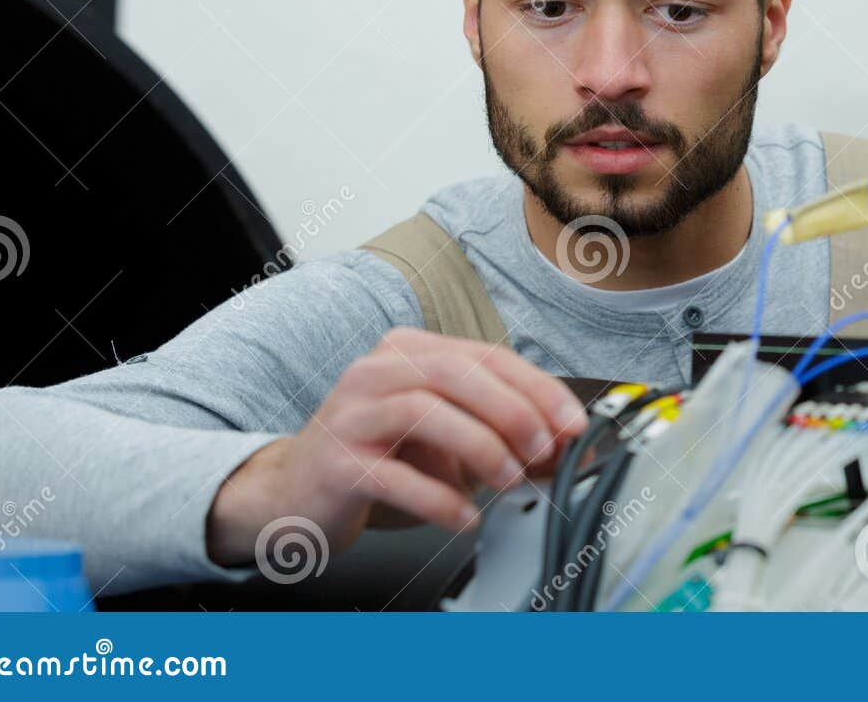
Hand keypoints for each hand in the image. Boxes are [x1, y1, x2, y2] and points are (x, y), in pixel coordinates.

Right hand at [207, 327, 586, 567]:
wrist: (295, 494)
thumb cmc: (376, 457)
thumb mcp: (443, 436)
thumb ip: (500, 434)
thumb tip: (563, 447)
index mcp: (410, 352)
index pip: (486, 356)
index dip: (537, 388)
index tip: (572, 423)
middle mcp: (377, 371)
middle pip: (457, 373)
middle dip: (513, 410)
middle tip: (544, 450)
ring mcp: (351, 413)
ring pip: (424, 410)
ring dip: (481, 446)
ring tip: (509, 480)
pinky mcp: (335, 462)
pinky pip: (394, 476)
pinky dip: (439, 498)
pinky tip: (465, 515)